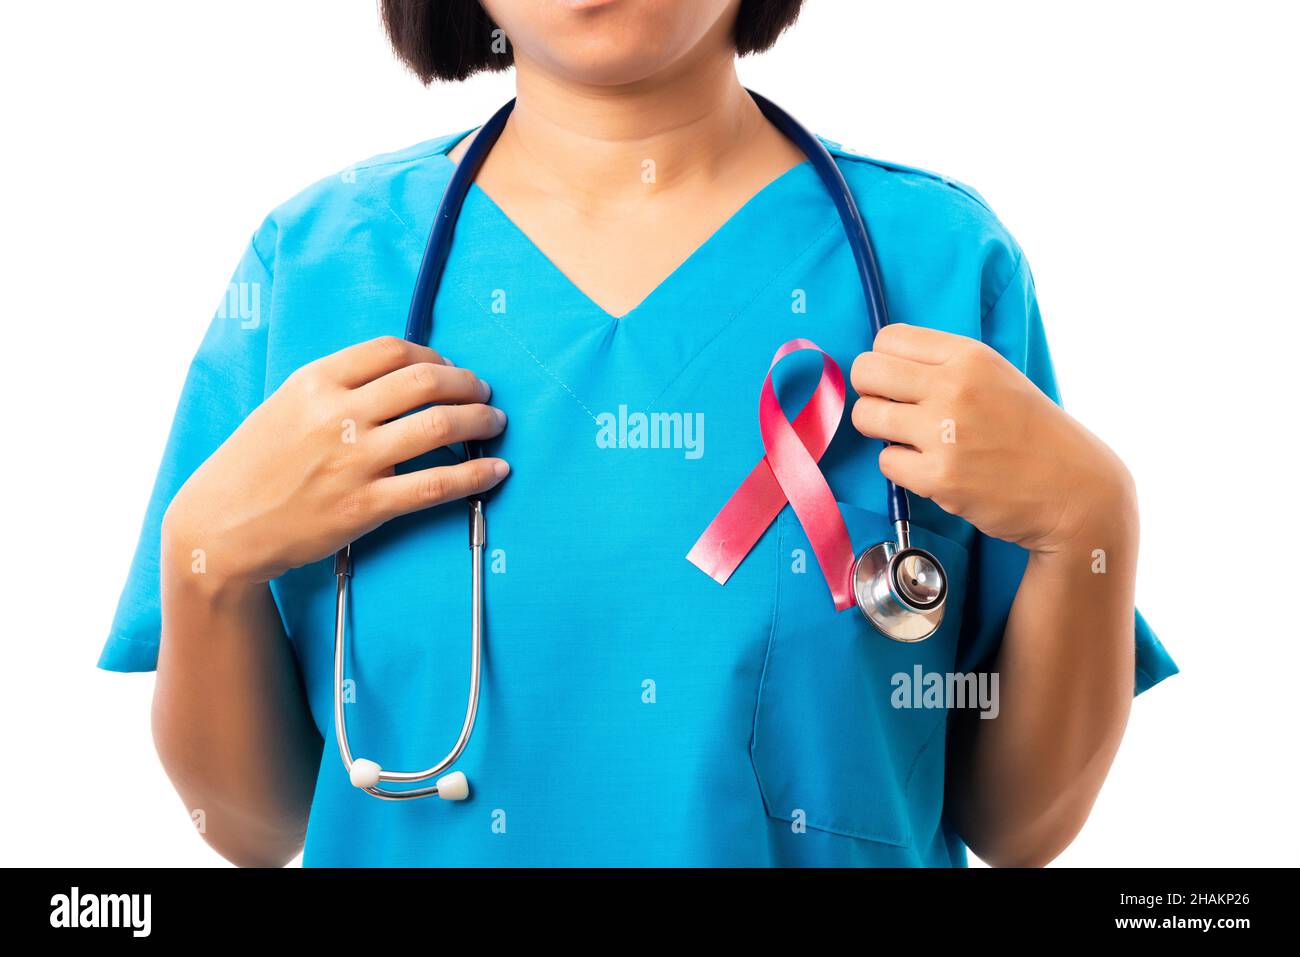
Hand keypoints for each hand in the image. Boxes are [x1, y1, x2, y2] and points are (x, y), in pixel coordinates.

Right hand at [163, 336, 508, 587]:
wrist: (220, 526)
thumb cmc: (255, 463)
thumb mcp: (286, 404)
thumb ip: (336, 385)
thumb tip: (401, 374)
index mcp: (316, 381)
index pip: (393, 350)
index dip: (433, 356)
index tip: (449, 368)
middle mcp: (337, 414)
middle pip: (425, 381)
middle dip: (467, 383)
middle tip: (484, 393)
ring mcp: (354, 460)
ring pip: (439, 427)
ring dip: (479, 420)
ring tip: (495, 422)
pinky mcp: (365, 506)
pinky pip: (437, 485)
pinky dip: (476, 475)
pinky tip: (496, 471)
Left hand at [849, 325, 1133, 553]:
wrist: (1072, 489)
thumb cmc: (1030, 432)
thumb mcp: (996, 376)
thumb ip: (944, 366)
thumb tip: (883, 365)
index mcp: (969, 356)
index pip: (888, 338)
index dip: (885, 361)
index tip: (898, 382)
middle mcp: (955, 387)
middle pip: (865, 371)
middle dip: (870, 392)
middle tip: (892, 411)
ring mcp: (945, 433)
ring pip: (866, 416)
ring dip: (881, 431)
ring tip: (912, 441)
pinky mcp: (939, 477)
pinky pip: (885, 462)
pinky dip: (902, 468)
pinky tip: (932, 468)